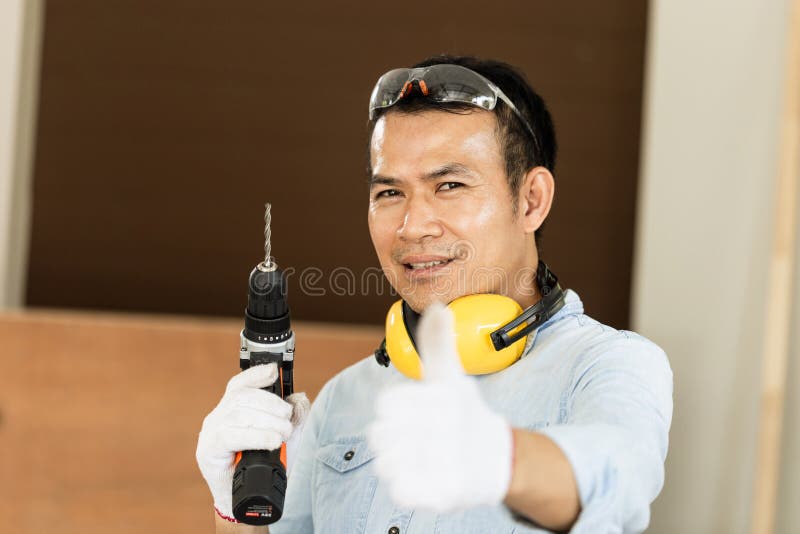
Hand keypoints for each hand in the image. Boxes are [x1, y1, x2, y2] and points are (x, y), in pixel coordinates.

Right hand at [196, 363, 309, 519]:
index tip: (274, 371)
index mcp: (233, 409)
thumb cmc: (264, 465)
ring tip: (283, 434)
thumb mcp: (287, 437)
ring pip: (238, 414)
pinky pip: (231, 436)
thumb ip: (295, 417)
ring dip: (267, 422)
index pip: (240, 384)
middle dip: (271, 404)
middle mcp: (219, 417)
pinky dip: (255, 436)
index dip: (256, 374)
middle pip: (242, 397)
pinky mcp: (208, 450)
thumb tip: (300, 398)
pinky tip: (271, 441)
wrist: (248, 499)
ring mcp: (211, 432)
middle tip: (288, 421)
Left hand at [367, 301, 513, 511]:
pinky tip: (423, 475)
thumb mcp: (450, 375)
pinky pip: (399, 490)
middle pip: (379, 435)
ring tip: (422, 456)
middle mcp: (440, 429)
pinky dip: (406, 485)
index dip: (396, 411)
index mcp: (438, 398)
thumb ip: (437, 343)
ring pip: (385, 463)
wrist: (497, 458)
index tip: (418, 413)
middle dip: (395, 437)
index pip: (385, 406)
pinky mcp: (441, 493)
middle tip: (420, 438)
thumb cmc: (465, 412)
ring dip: (398, 461)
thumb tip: (436, 307)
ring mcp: (441, 462)